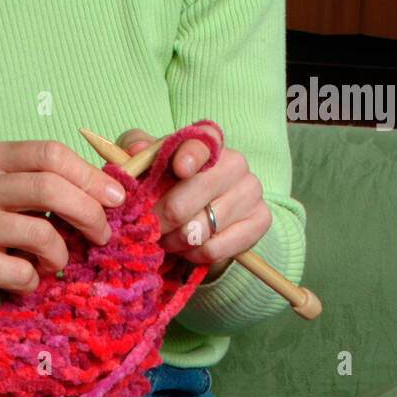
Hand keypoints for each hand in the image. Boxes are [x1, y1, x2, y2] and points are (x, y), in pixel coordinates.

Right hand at [0, 139, 125, 324]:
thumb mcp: (9, 193)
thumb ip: (48, 186)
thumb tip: (110, 190)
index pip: (50, 154)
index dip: (90, 176)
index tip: (116, 199)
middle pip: (49, 187)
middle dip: (88, 214)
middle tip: (102, 236)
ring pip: (40, 233)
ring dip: (60, 255)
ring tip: (54, 264)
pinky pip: (20, 272)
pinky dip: (34, 281)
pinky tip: (26, 280)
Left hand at [116, 129, 271, 283]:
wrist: (198, 213)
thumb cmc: (167, 184)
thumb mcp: (146, 163)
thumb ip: (136, 151)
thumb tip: (137, 152)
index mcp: (207, 141)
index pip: (201, 144)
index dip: (191, 156)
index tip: (180, 169)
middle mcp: (235, 162)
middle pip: (188, 200)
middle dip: (160, 221)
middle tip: (151, 227)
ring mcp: (251, 191)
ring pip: (198, 230)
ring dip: (174, 241)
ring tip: (170, 236)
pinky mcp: (260, 221)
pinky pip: (214, 249)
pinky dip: (193, 254)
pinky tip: (188, 247)